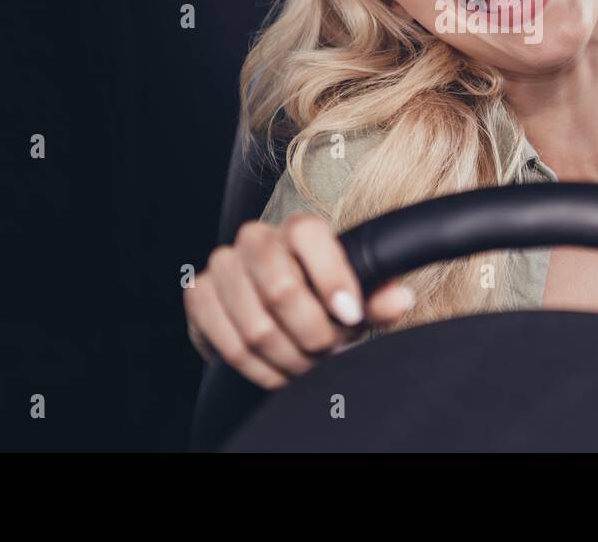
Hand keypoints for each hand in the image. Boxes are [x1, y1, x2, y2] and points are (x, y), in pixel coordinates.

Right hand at [183, 213, 414, 388]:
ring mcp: (223, 264)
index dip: (332, 279)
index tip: (351, 315)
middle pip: (281, 290)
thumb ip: (378, 297)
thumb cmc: (320, 297)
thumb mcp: (356, 297)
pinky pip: (227, 343)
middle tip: (328, 351)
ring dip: (287, 358)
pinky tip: (276, 370)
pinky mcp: (199, 294)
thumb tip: (399, 299)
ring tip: (306, 365)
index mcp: (298, 228)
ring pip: (255, 326)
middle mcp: (256, 238)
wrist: (274, 306)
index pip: (310, 238)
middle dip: (312, 333)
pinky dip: (258, 368)